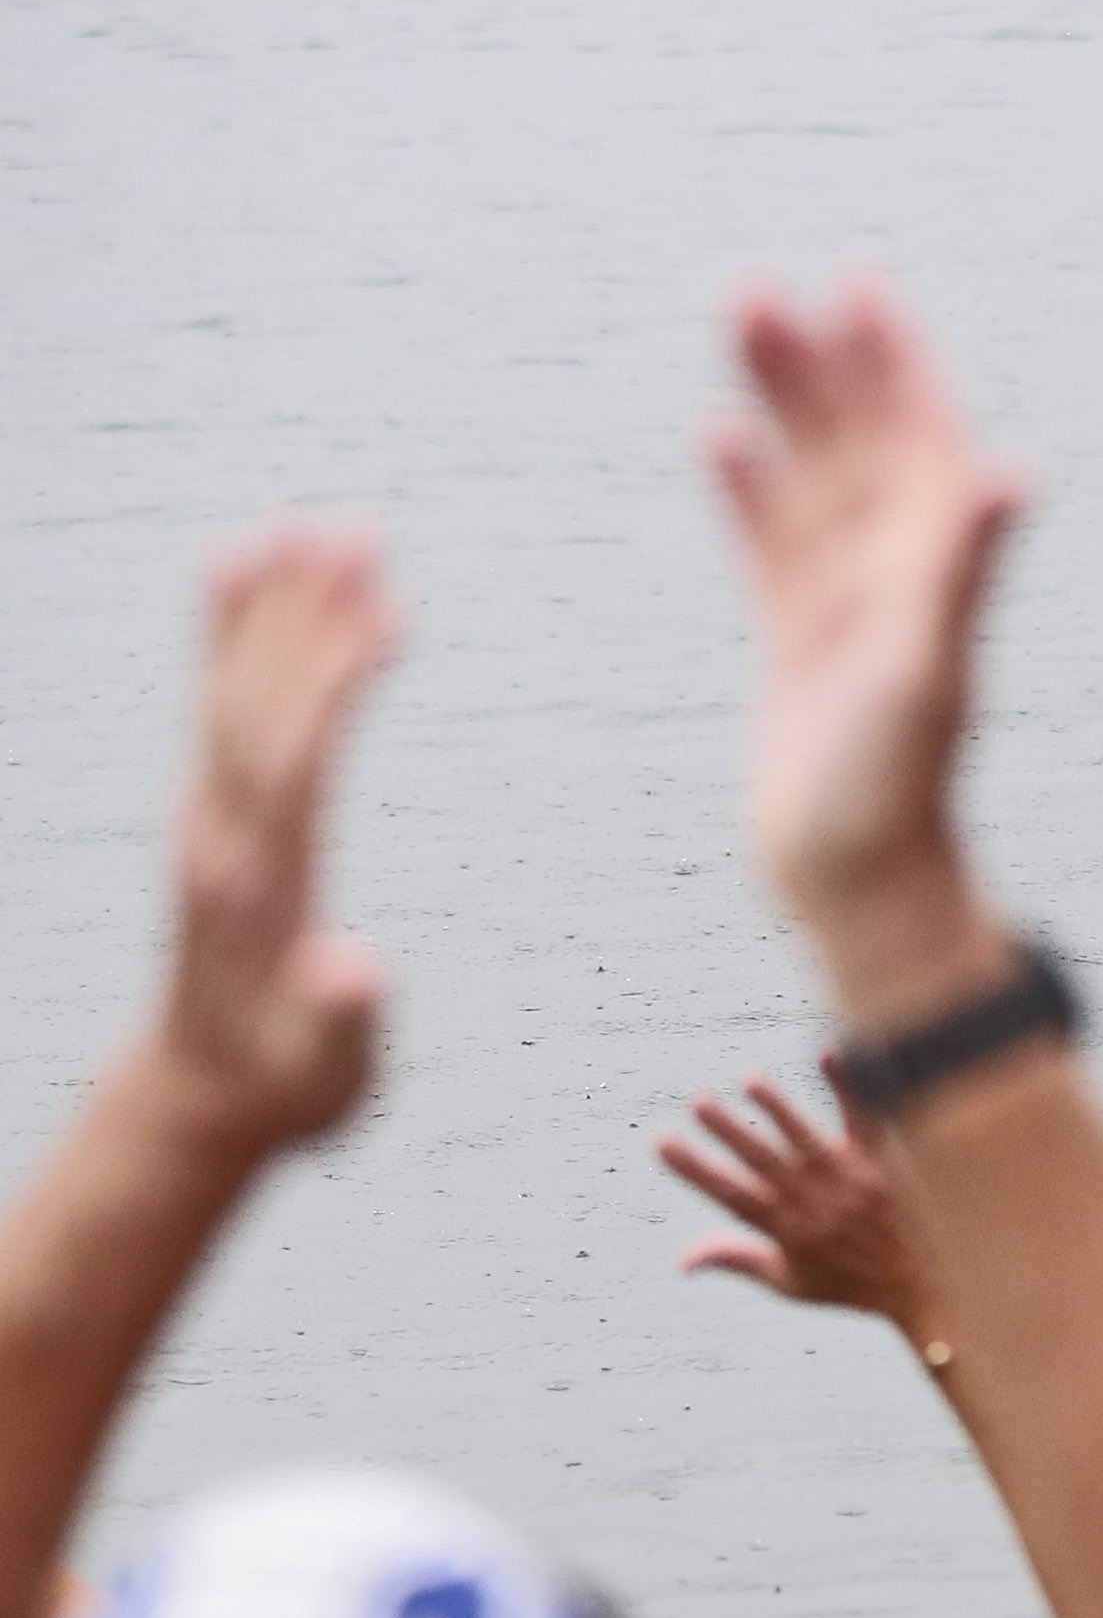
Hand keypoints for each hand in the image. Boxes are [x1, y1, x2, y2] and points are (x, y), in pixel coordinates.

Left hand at [156, 521, 400, 1152]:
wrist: (200, 1093)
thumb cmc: (283, 1087)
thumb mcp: (325, 1076)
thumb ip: (341, 1021)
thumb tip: (358, 968)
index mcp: (263, 881)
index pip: (298, 762)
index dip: (339, 684)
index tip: (387, 612)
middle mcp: (224, 830)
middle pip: (262, 702)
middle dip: (307, 616)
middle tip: (355, 528)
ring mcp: (213, 816)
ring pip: (238, 691)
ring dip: (274, 607)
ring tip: (310, 524)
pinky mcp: (218, 812)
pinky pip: (224, 705)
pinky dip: (235, 636)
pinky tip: (249, 576)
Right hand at [663, 1068, 936, 1335]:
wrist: (921, 1288)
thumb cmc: (849, 1286)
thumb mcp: (788, 1283)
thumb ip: (735, 1260)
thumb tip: (680, 1260)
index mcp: (787, 1232)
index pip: (731, 1196)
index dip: (694, 1169)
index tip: (660, 1141)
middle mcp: (816, 1205)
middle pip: (765, 1163)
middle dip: (729, 1131)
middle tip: (697, 1100)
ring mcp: (851, 1182)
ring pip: (808, 1140)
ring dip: (778, 1108)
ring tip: (749, 1077)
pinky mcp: (884, 1164)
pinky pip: (866, 1120)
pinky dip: (848, 1087)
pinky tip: (828, 1053)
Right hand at [709, 274, 1025, 978]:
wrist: (856, 883)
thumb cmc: (892, 789)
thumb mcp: (923, 665)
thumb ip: (964, 564)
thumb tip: (1013, 471)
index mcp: (932, 571)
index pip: (919, 440)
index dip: (895, 363)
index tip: (859, 283)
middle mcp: (895, 578)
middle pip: (855, 445)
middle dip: (818, 365)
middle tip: (757, 288)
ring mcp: (843, 607)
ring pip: (808, 479)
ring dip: (778, 406)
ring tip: (736, 324)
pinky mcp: (795, 644)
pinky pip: (769, 545)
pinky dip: (747, 490)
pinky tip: (717, 435)